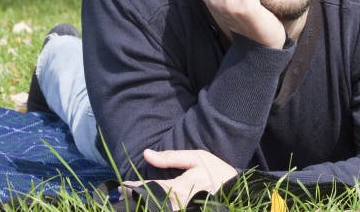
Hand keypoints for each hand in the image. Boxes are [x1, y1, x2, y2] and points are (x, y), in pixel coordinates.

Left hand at [123, 149, 237, 210]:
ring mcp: (182, 210)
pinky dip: (155, 209)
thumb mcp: (197, 158)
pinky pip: (167, 211)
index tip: (121, 186)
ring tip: (131, 204)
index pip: (148, 187)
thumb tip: (146, 153)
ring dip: (143, 207)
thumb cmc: (217, 173)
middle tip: (121, 198)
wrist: (238, 192)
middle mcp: (177, 203)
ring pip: (156, 210)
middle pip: (148, 204)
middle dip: (134, 201)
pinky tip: (149, 206)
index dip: (133, 187)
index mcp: (178, 187)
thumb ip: (171, 157)